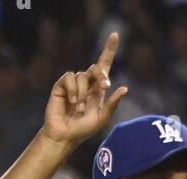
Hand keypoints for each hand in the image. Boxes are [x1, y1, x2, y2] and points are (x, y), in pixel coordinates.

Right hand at [42, 31, 127, 147]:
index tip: (115, 34)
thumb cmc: (83, 130)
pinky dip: (72, 90)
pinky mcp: (61, 85)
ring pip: (82, 76)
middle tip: (105, 87)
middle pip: (96, 67)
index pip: (104, 65)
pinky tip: (70, 102)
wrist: (64, 135)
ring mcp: (73, 83)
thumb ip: (112, 105)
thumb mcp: (101, 119)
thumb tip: (125, 88)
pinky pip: (70, 78)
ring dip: (82, 93)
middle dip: (101, 75)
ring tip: (78, 108)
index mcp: (97, 89)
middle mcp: (86, 83)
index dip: (109, 49)